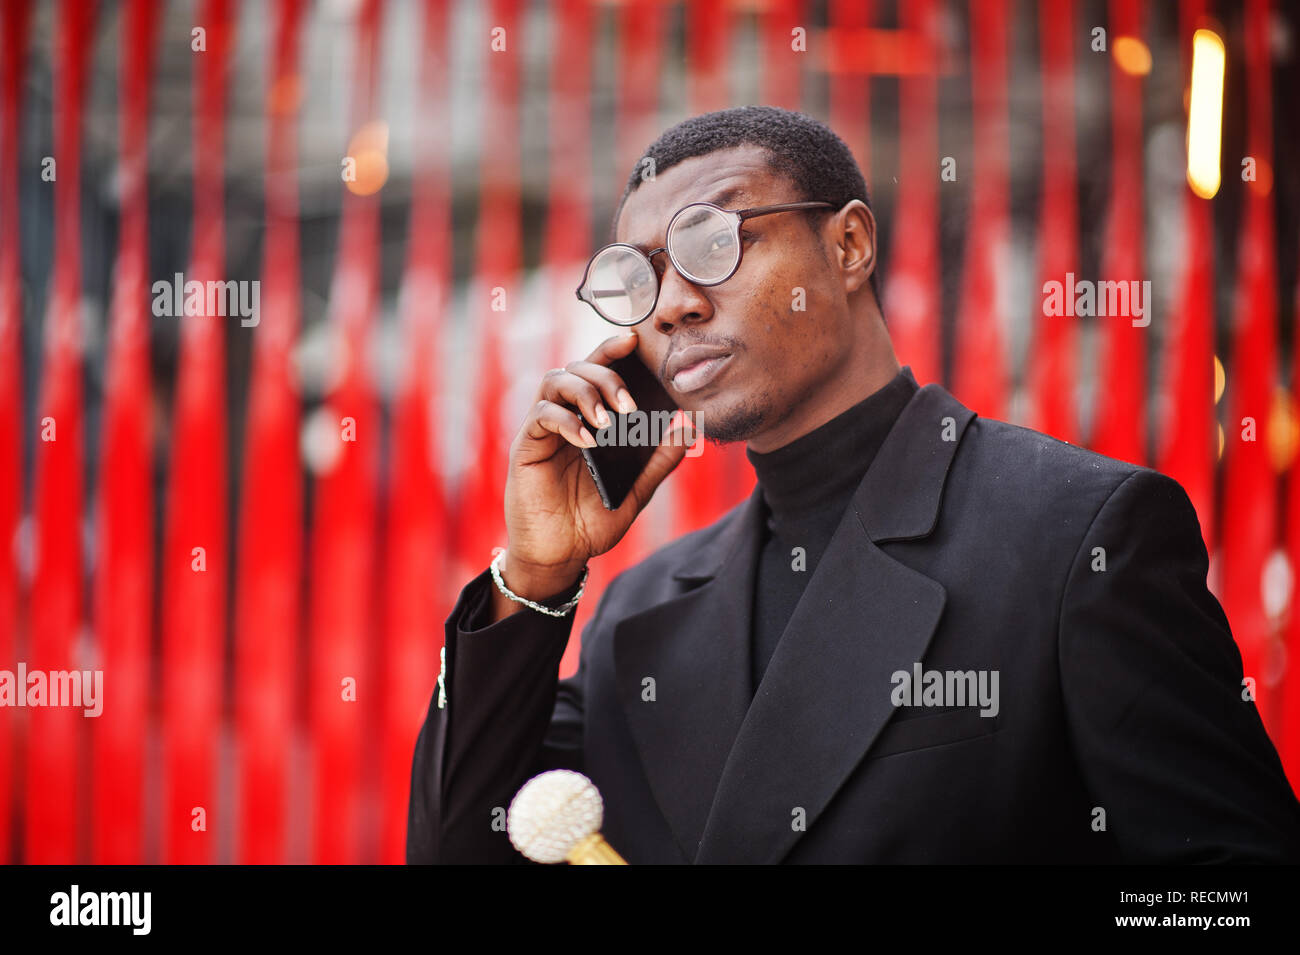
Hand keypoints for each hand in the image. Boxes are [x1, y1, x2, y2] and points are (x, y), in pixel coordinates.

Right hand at [495, 330, 694, 609]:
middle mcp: (565, 415)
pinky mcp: (527, 446)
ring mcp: (543, 429)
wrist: (560, 554)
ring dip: (585, 392)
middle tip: (630, 406)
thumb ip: (660, 459)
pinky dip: (567, 421)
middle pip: (577, 367)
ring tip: (609, 420)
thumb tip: (689, 426)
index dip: (612, 349)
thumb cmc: (592, 520)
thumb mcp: (636, 489)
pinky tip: (589, 441)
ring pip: (555, 381)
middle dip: (606, 375)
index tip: (636, 341)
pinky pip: (542, 416)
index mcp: (589, 418)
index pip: (598, 370)